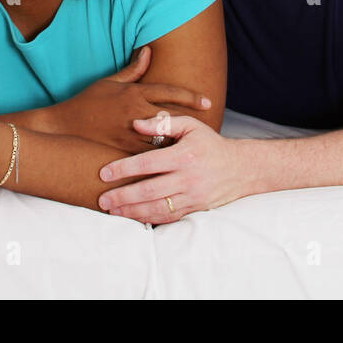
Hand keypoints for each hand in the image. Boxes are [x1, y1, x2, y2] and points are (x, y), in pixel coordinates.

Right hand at [50, 46, 212, 152]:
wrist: (64, 126)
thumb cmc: (88, 101)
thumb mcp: (110, 81)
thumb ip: (133, 69)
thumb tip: (149, 50)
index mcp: (134, 93)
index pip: (170, 92)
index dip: (191, 97)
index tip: (207, 102)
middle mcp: (135, 113)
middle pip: (172, 117)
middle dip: (192, 123)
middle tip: (209, 127)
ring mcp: (130, 133)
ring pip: (163, 138)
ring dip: (179, 141)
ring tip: (197, 146)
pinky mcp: (124, 150)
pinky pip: (149, 154)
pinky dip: (162, 156)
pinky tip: (174, 161)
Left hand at [95, 114, 245, 223]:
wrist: (241, 168)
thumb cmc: (210, 143)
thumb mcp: (191, 125)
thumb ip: (163, 123)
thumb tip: (135, 123)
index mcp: (184, 156)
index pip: (148, 163)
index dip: (124, 168)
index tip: (104, 173)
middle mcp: (187, 178)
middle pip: (148, 190)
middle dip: (122, 196)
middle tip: (102, 199)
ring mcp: (191, 196)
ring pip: (156, 208)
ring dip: (131, 211)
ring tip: (112, 210)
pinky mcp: (194, 209)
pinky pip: (168, 217)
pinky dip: (148, 219)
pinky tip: (132, 217)